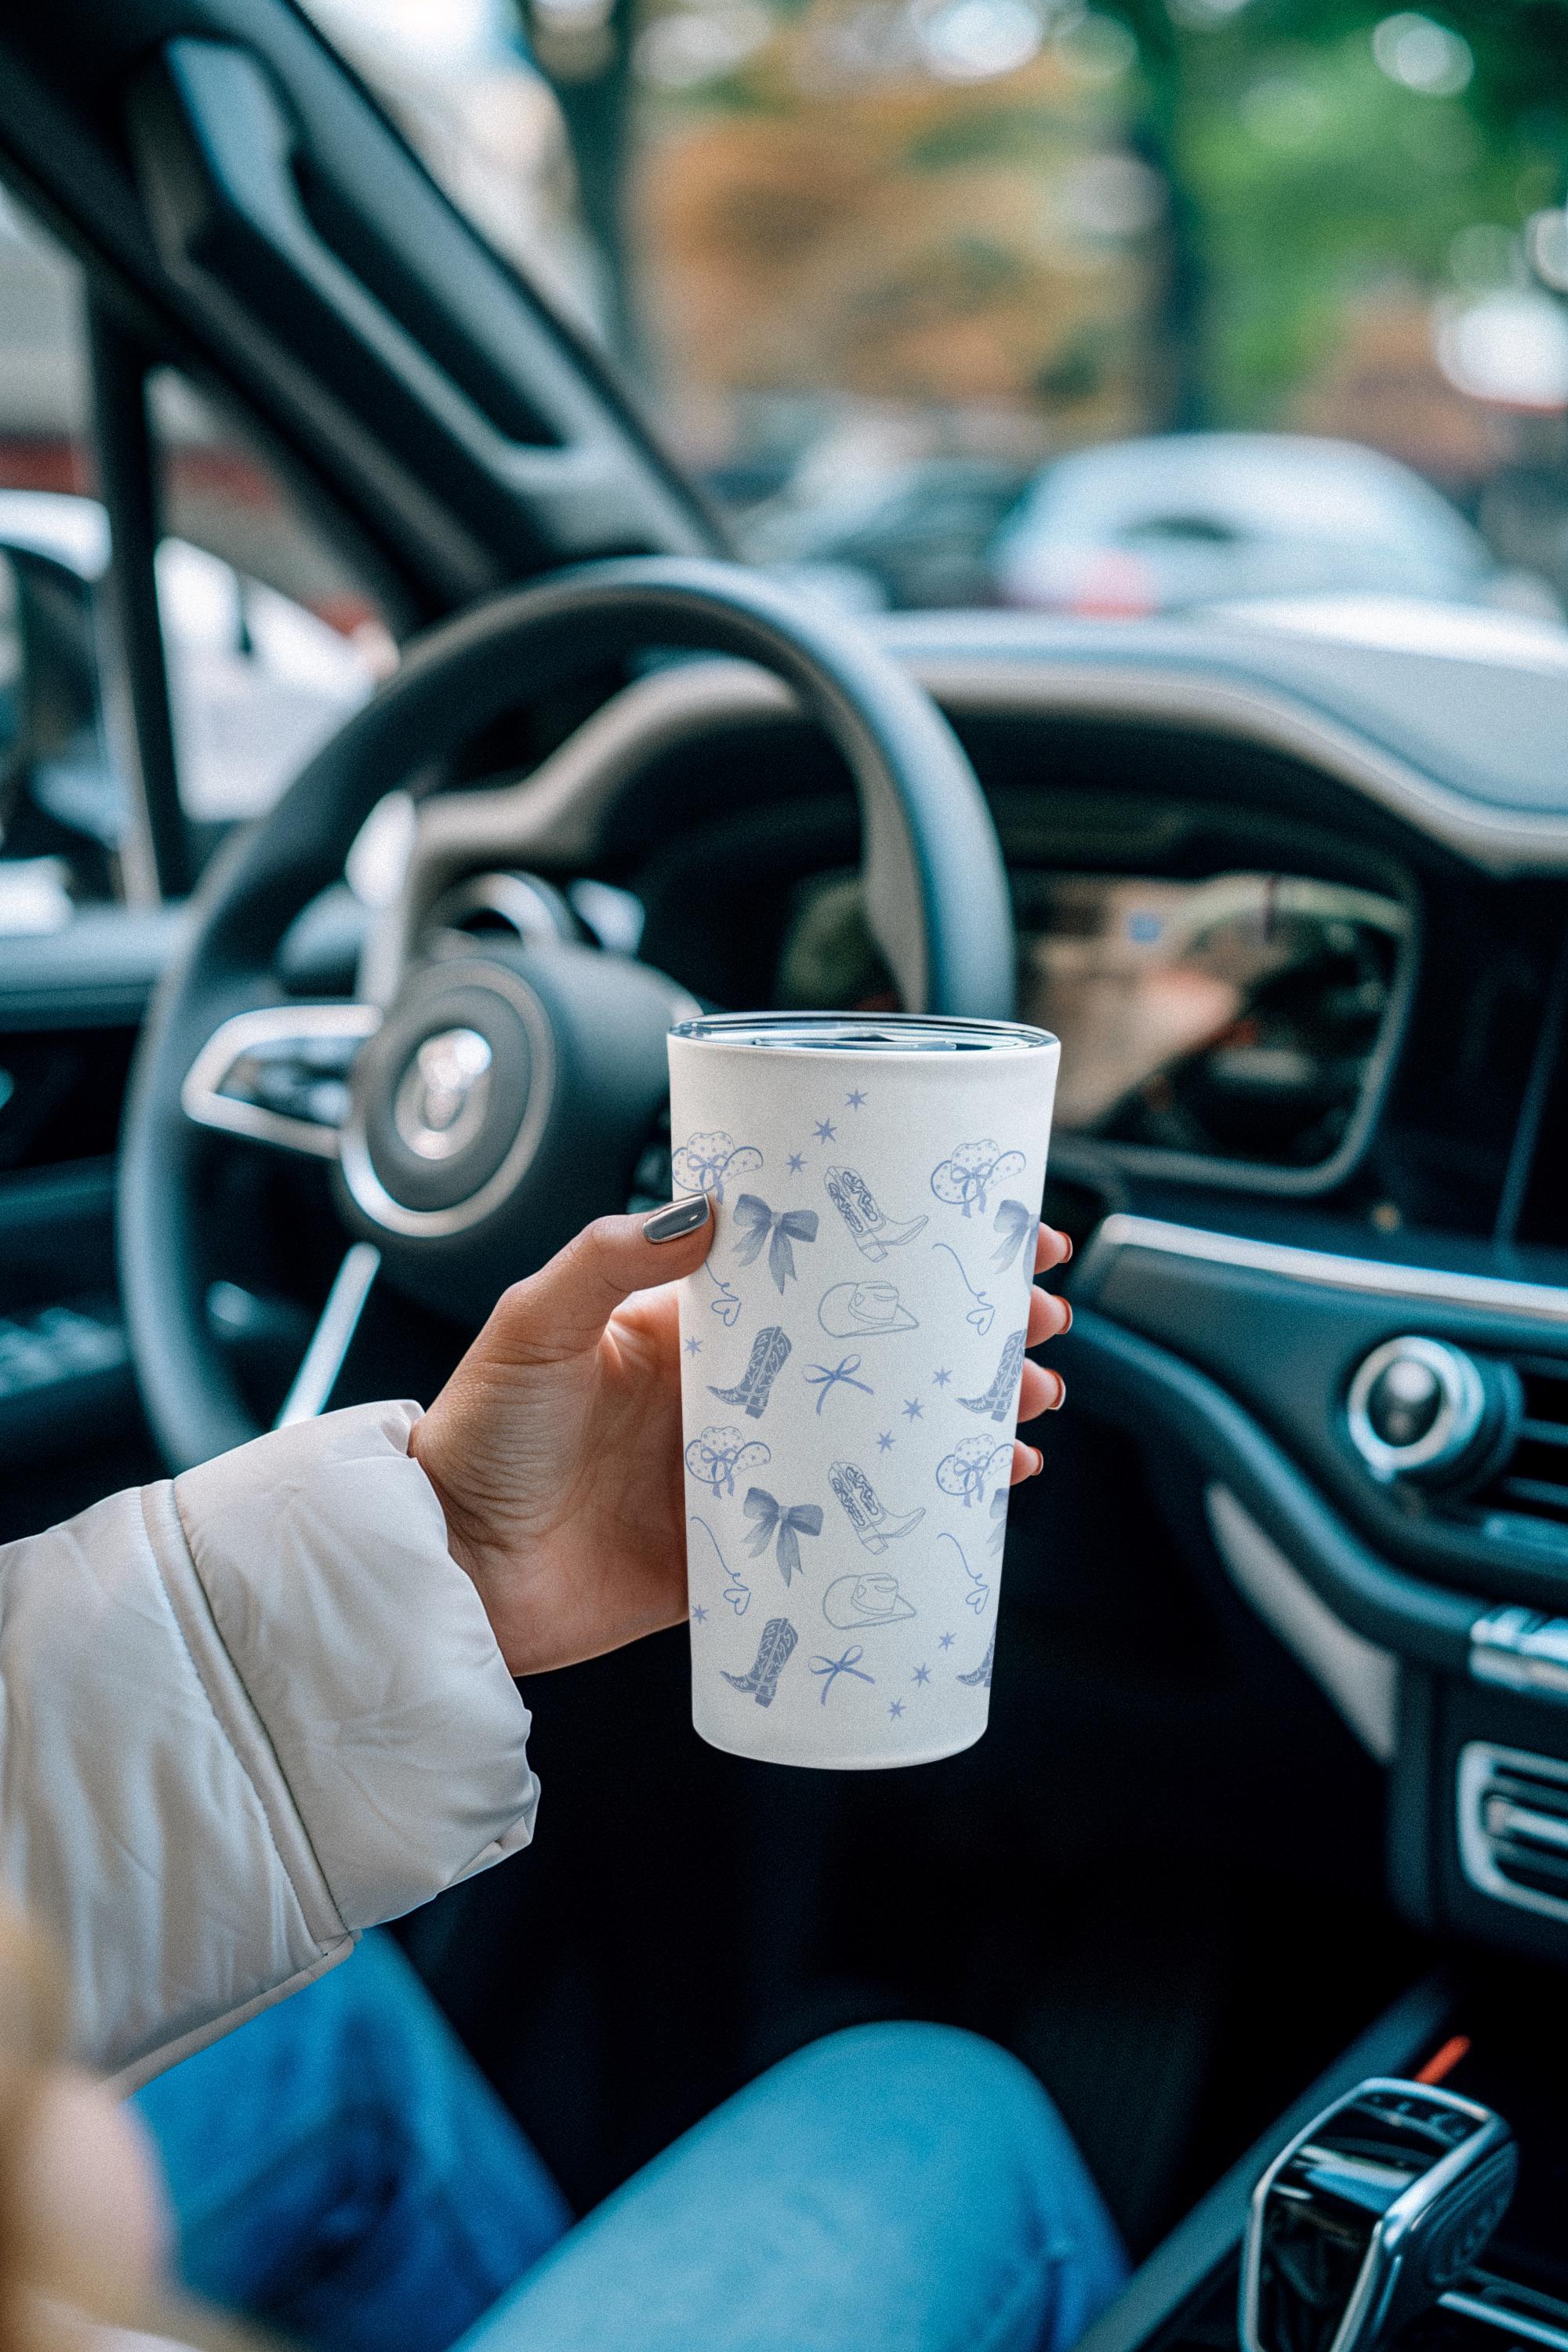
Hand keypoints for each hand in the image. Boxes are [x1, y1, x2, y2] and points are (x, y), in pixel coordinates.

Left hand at [411, 1202, 1074, 1675]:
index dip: (903, 1243)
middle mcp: (735, 1388)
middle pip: (878, 1343)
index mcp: (692, 1322)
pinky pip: (858, 1522)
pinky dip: (928, 1502)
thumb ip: (605, 1261)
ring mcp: (752, 1468)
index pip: (821, 1266)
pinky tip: (986, 1488)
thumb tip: (705, 1206)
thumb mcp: (535, 1328)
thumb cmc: (479, 1441)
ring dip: (966, 1407)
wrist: (451, 1575)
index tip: (982, 1227)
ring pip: (886, 1426)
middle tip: (1039, 1319)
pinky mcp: (752, 1549)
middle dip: (967, 1325)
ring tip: (1036, 1397)